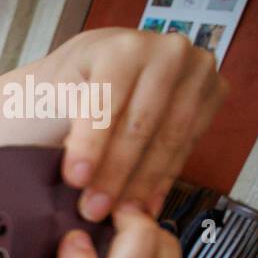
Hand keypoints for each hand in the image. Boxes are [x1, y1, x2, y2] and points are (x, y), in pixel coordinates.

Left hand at [48, 28, 225, 220]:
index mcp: (119, 45)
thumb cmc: (56, 91)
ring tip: (117, 213)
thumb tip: (82, 174)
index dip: (90, 144)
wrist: (77, 81)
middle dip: (115, 174)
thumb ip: (63, 125)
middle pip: (141, 124)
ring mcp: (194, 71)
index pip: (107, 101)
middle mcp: (165, 51)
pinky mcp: (211, 94)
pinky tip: (142, 202)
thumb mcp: (46, 98)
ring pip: (170, 140)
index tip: (75, 179)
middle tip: (93, 208)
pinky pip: (188, 146)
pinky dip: (162, 179)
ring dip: (141, 184)